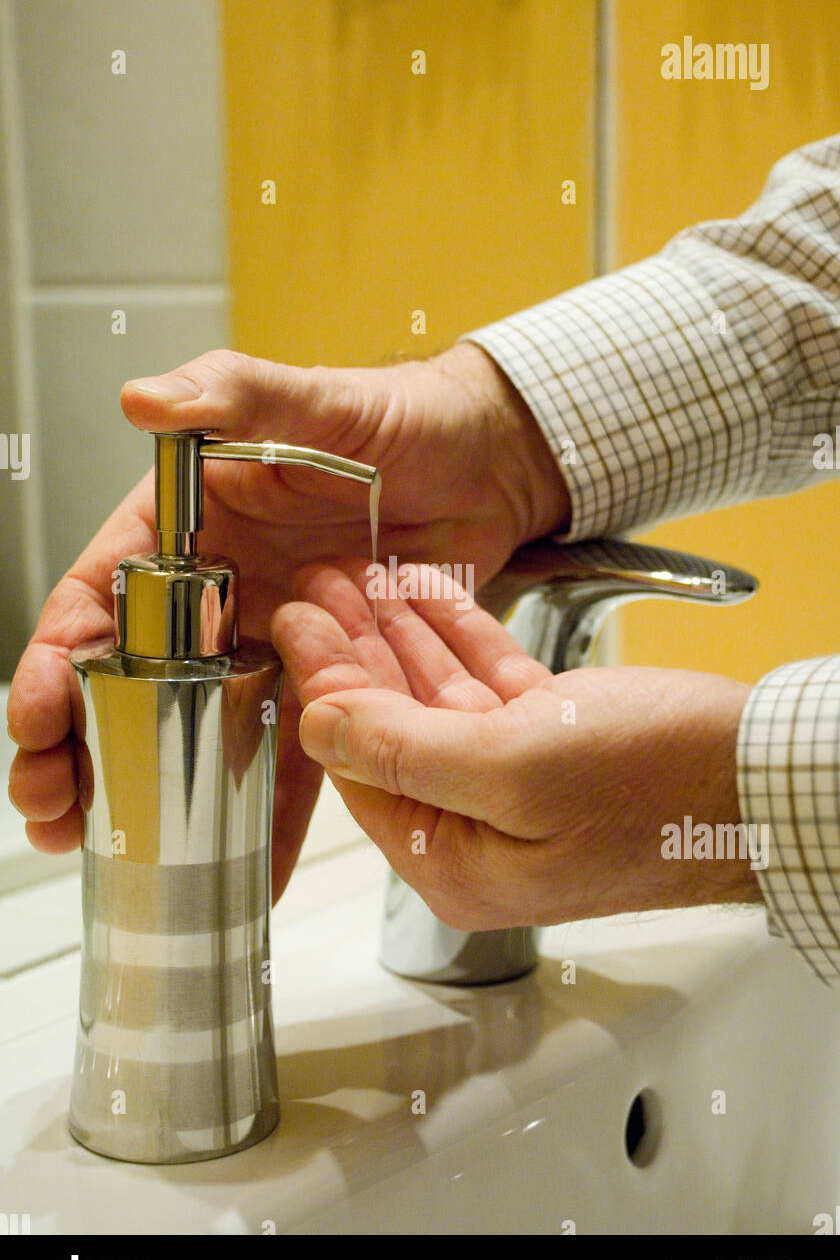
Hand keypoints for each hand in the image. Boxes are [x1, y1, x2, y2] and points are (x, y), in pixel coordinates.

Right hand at [6, 343, 568, 901]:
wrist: (489, 464)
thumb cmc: (397, 419)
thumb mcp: (309, 399)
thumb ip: (231, 394)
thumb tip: (146, 398)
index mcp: (188, 530)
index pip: (97, 601)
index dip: (55, 663)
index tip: (34, 720)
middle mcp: (218, 596)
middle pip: (128, 684)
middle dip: (82, 751)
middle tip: (58, 813)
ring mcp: (273, 647)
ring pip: (199, 734)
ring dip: (160, 799)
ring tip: (132, 858)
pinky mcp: (331, 684)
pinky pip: (296, 755)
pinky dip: (271, 813)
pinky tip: (252, 865)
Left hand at [272, 560, 760, 927]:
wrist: (763, 776)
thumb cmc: (660, 788)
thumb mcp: (516, 770)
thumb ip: (405, 751)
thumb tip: (320, 728)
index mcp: (457, 860)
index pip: (362, 768)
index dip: (324, 691)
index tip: (294, 624)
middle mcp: (480, 829)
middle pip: (392, 728)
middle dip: (353, 653)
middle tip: (316, 588)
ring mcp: (519, 784)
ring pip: (437, 699)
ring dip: (399, 635)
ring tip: (358, 578)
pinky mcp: (555, 743)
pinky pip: (488, 684)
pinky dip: (459, 636)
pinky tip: (426, 593)